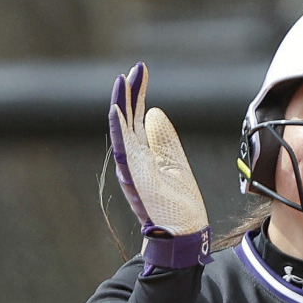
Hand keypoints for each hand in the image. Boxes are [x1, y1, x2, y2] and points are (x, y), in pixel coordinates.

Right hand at [109, 63, 210, 268]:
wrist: (185, 234)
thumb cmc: (179, 204)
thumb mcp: (175, 162)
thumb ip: (164, 139)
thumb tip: (154, 112)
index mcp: (143, 155)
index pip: (137, 117)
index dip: (138, 94)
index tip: (140, 70)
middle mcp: (133, 160)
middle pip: (128, 119)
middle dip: (129, 93)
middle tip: (134, 69)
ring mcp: (133, 169)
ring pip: (122, 130)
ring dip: (120, 105)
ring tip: (121, 82)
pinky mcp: (137, 178)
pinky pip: (124, 149)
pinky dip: (119, 128)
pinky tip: (116, 109)